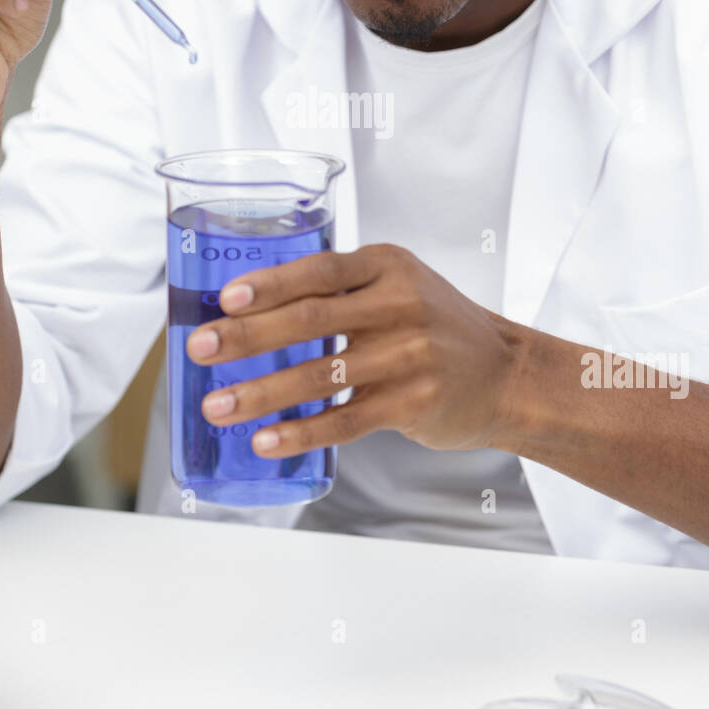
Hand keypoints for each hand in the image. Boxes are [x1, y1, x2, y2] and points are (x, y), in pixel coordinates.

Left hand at [188, 243, 524, 458]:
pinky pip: (343, 420)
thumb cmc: (438, 326)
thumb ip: (342, 289)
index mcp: (388, 266)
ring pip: (319, 375)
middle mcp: (399, 304)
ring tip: (217, 406)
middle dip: (246, 336)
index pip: (318, 268)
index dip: (268, 284)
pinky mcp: (413, 403)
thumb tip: (252, 310)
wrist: (507, 373)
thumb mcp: (400, 286)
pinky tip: (266, 441)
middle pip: (309, 319)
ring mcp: (409, 355)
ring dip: (260, 393)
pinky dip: (299, 433)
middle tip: (200, 349)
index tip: (224, 299)